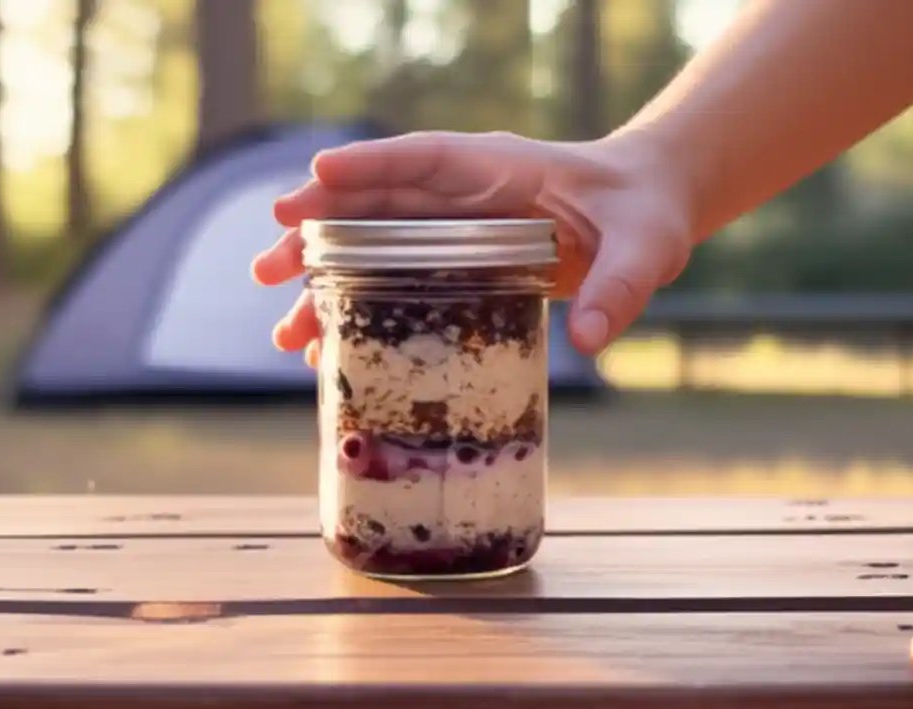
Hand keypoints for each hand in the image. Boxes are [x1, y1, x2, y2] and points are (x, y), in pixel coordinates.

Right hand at [251, 130, 693, 364]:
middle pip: (377, 204)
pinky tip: (333, 347)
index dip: (369, 166)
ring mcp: (457, 225)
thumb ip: (620, 287)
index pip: (425, 158)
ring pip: (374, 244)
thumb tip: (587, 339)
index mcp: (502, 167)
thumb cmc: (645, 214)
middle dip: (318, 232)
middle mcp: (466, 192)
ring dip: (326, 281)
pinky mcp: (460, 259)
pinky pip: (398, 277)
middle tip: (265, 265)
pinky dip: (363, 308)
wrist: (647, 210)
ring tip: (283, 328)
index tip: (314, 177)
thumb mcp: (645, 247)